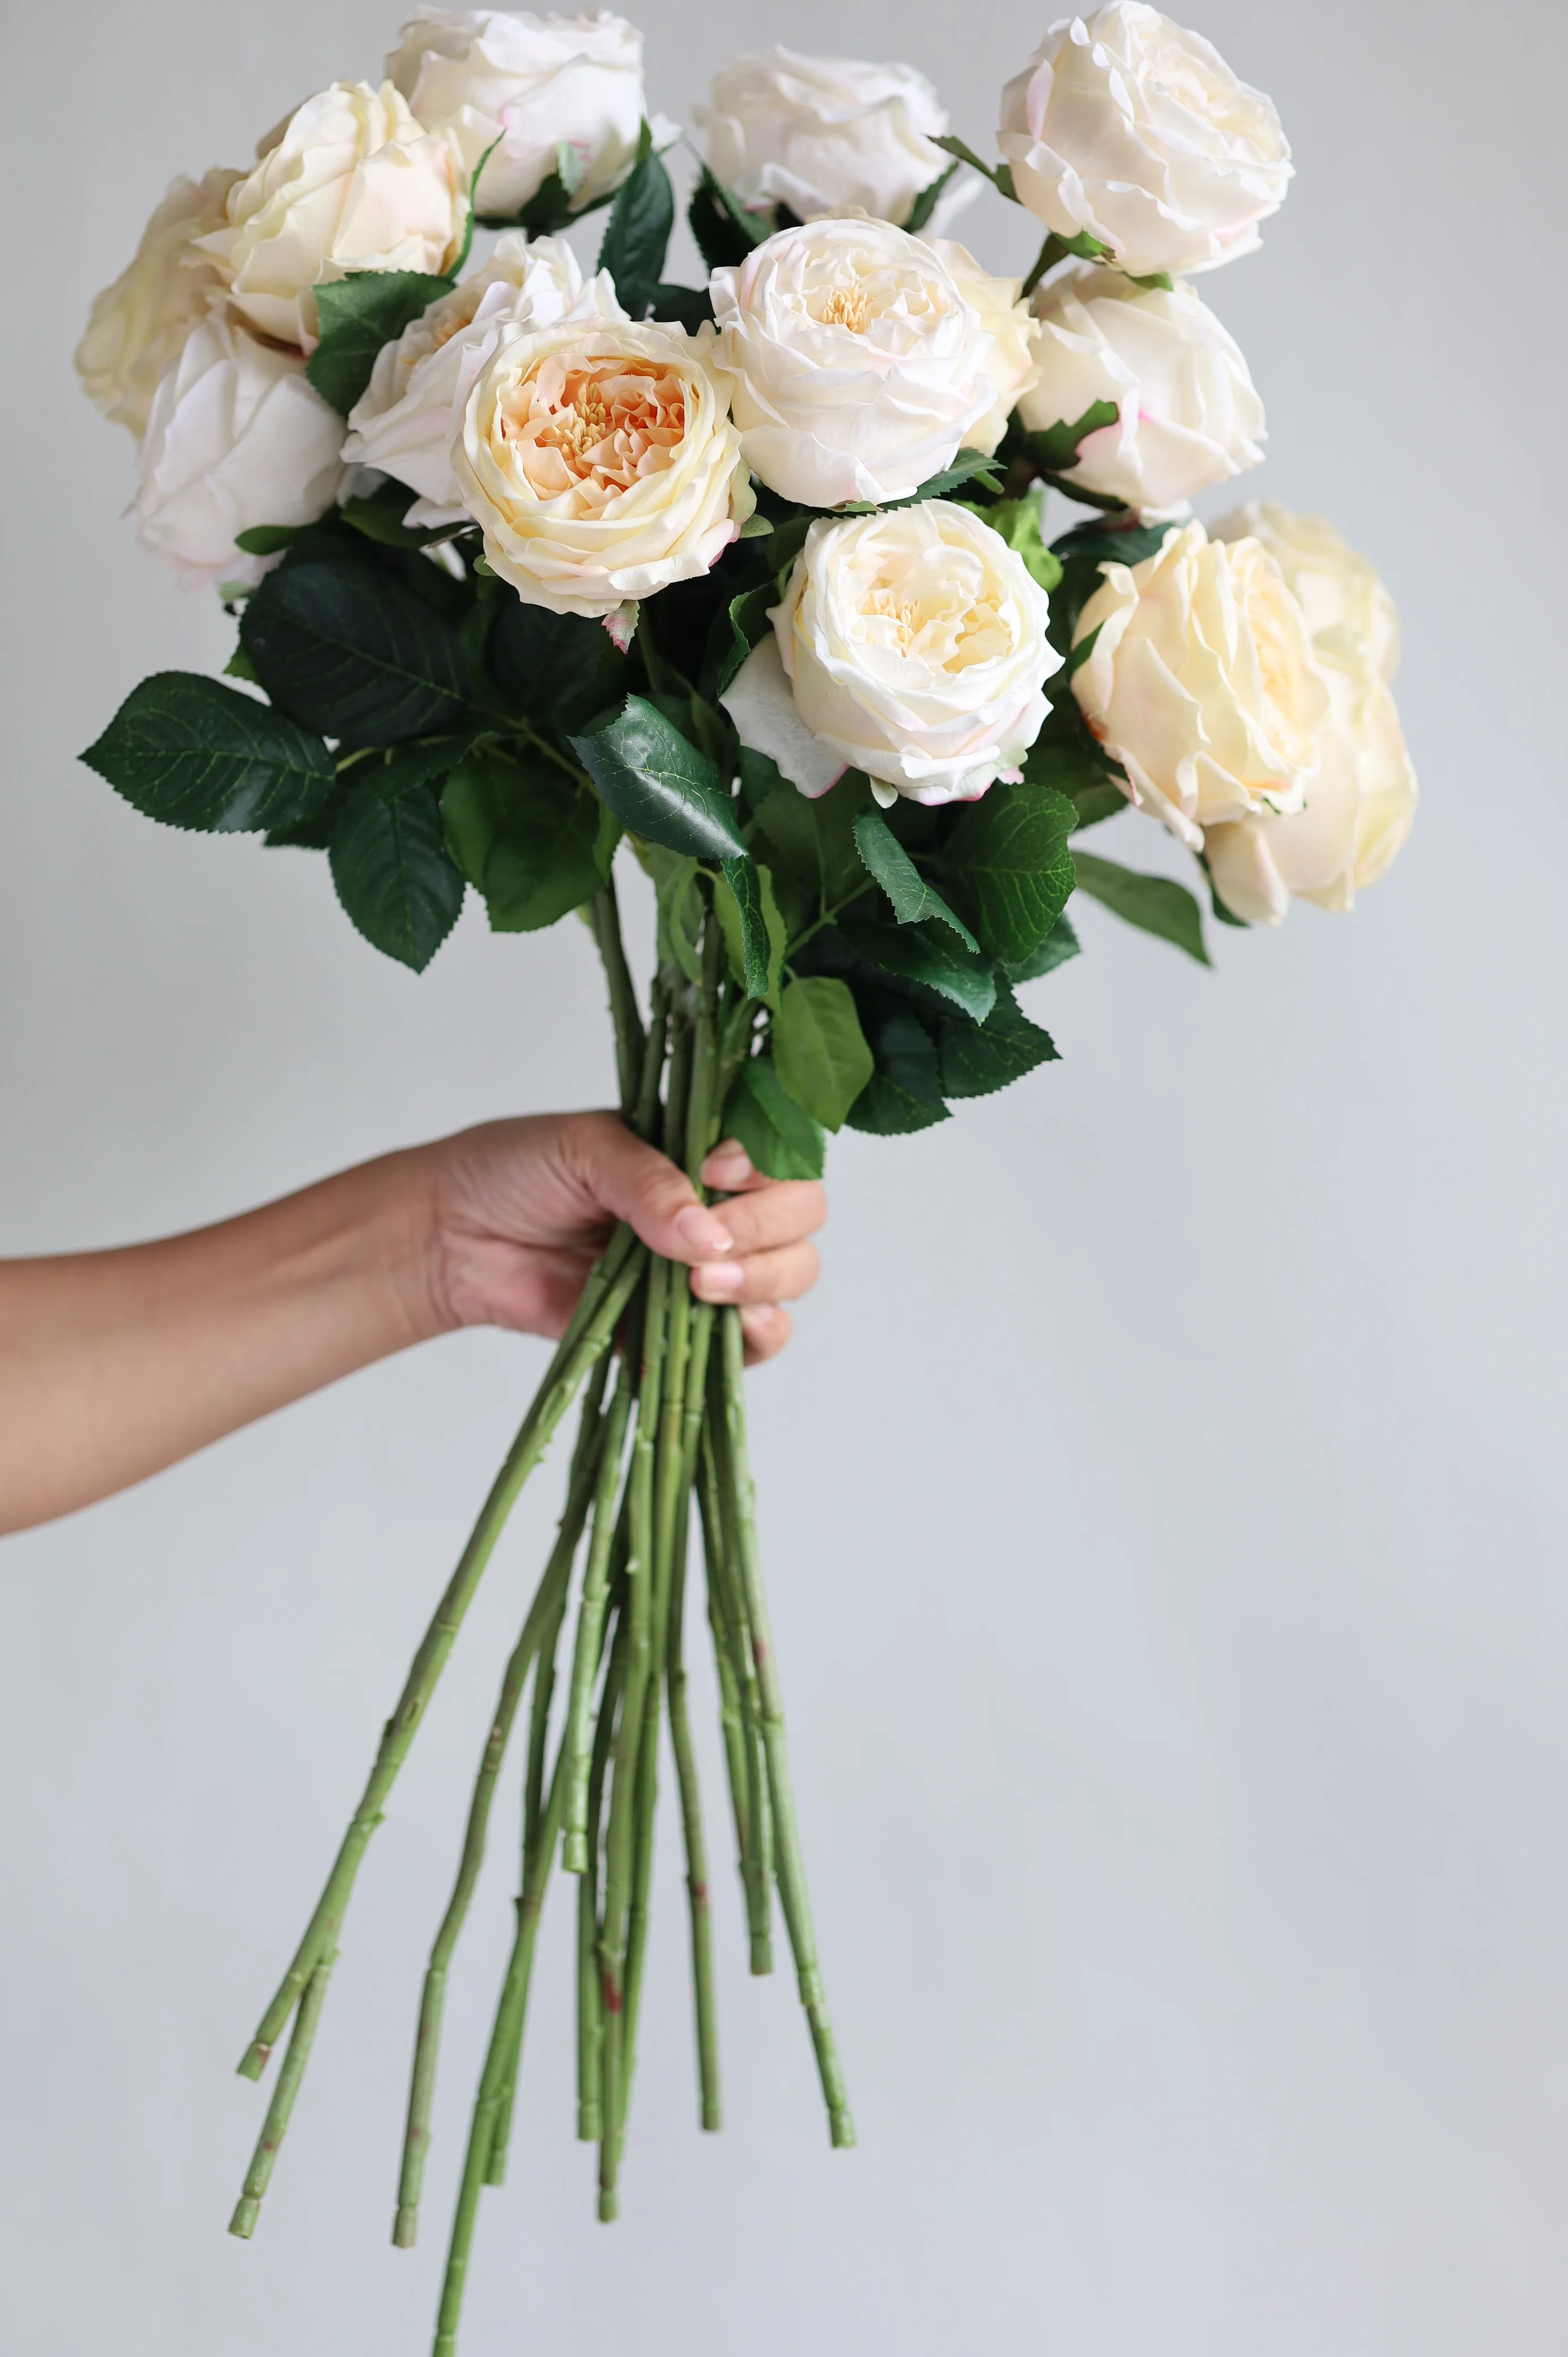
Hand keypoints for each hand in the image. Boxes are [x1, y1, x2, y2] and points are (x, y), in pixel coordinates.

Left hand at [419, 1112, 825, 1365]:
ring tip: (700, 1287)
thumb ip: (647, 1183)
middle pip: (801, 1216)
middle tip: (708, 1243)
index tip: (716, 1169)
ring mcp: (708, 1266)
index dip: (767, 1164)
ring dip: (764, 1283)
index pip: (780, 1149)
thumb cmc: (512, 1172)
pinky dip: (754, 1339)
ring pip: (790, 1275)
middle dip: (765, 1230)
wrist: (453, 1238)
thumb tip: (706, 1237)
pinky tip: (724, 1326)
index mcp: (703, 1143)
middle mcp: (719, 1202)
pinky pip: (753, 1342)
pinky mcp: (684, 1326)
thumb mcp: (581, 1149)